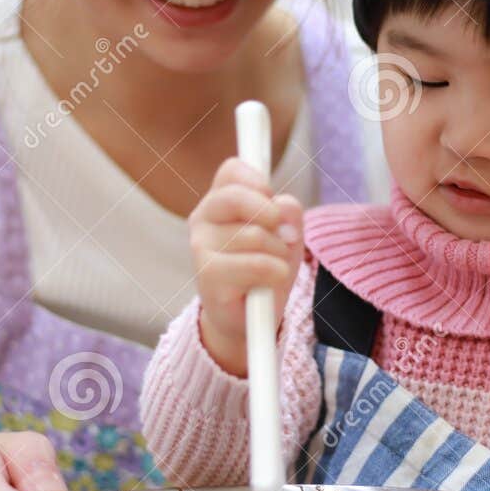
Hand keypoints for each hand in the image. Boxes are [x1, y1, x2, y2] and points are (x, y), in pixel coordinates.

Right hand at [188, 157, 303, 376]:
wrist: (250, 319)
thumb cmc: (266, 269)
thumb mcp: (286, 235)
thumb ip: (288, 214)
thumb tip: (284, 207)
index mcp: (219, 200)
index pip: (232, 170)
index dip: (258, 181)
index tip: (272, 199)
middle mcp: (202, 218)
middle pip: (238, 196)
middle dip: (272, 215)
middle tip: (286, 236)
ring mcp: (201, 246)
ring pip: (255, 234)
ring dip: (279, 253)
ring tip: (273, 268)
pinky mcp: (208, 275)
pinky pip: (257, 264)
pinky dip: (275, 274)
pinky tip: (267, 285)